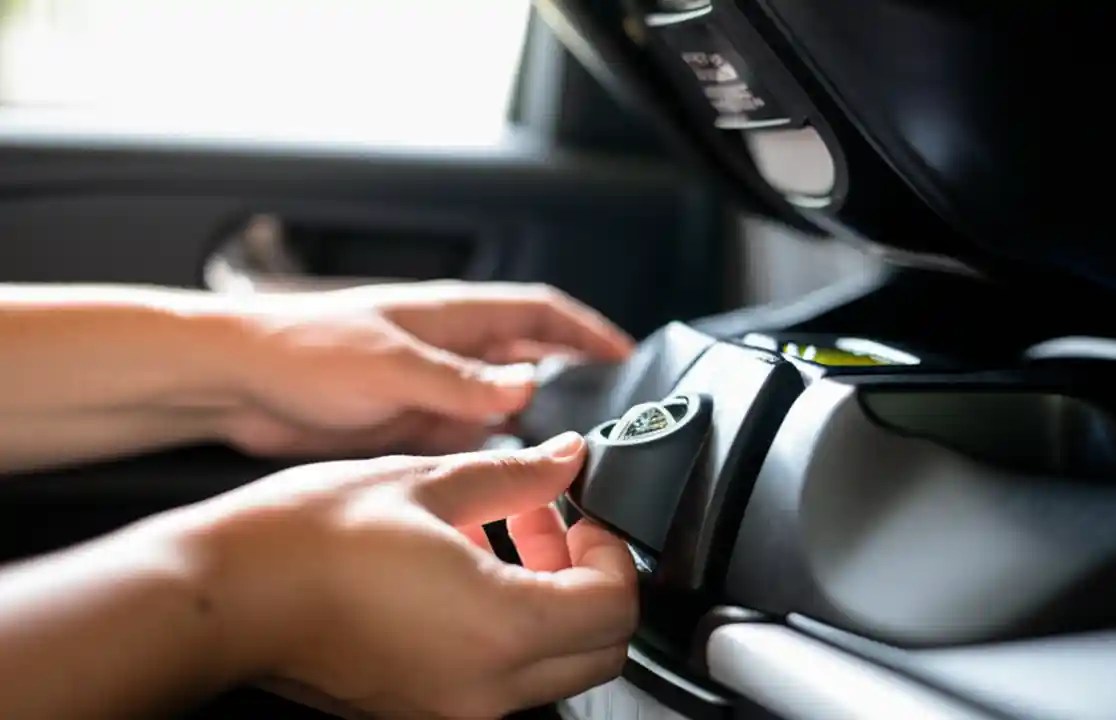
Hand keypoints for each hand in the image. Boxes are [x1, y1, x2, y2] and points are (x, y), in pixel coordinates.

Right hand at [186, 432, 637, 718]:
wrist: (225, 593)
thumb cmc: (308, 538)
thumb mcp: (430, 482)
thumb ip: (518, 475)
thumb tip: (568, 462)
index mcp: (500, 628)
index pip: (615, 606)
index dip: (613, 550)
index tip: (583, 513)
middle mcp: (487, 688)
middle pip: (601, 650)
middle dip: (593, 581)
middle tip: (551, 524)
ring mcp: (455, 710)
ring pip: (557, 668)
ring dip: (554, 603)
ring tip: (504, 537)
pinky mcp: (425, 711)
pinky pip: (504, 680)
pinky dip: (513, 630)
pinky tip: (469, 571)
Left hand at [218, 282, 632, 457]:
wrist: (235, 382)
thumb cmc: (301, 349)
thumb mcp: (392, 367)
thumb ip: (462, 383)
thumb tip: (527, 390)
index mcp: (453, 317)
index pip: (542, 315)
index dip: (589, 333)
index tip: (629, 356)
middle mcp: (450, 350)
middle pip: (532, 360)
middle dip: (575, 381)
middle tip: (612, 415)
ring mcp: (432, 388)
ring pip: (503, 407)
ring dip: (533, 426)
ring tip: (568, 457)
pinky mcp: (409, 423)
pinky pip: (468, 440)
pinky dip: (493, 456)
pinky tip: (505, 481)